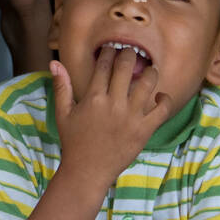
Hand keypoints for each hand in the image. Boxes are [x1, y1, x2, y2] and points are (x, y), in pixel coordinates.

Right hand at [49, 47, 173, 188]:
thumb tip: (54, 62)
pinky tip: (160, 95)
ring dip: (150, 71)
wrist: (87, 171)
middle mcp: (113, 104)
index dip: (109, 52)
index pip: (104, 65)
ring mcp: (131, 116)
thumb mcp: (63, 113)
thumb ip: (61, 86)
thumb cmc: (73, 142)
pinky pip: (163, 108)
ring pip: (148, 82)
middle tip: (132, 52)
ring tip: (149, 70)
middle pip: (126, 67)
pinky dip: (165, 99)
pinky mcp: (144, 130)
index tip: (111, 48)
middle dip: (130, 54)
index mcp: (93, 98)